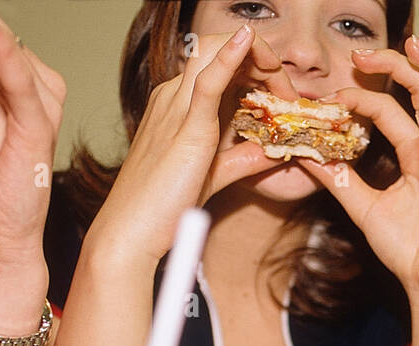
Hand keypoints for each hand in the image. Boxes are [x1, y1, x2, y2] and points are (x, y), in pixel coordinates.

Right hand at [91, 26, 297, 265]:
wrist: (131, 231)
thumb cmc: (162, 207)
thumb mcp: (212, 174)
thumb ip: (242, 159)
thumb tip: (275, 151)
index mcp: (176, 105)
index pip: (218, 66)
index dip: (254, 71)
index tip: (281, 99)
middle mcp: (172, 97)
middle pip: (216, 49)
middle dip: (259, 59)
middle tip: (287, 93)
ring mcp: (175, 108)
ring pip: (211, 52)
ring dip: (253, 55)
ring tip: (279, 76)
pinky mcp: (186, 128)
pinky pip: (207, 81)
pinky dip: (230, 56)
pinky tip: (248, 40)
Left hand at [298, 37, 418, 308]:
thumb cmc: (406, 251)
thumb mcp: (362, 207)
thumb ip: (338, 180)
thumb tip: (304, 155)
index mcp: (415, 155)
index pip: (390, 111)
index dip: (363, 98)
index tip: (334, 96)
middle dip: (394, 68)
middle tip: (362, 53)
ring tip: (415, 44)